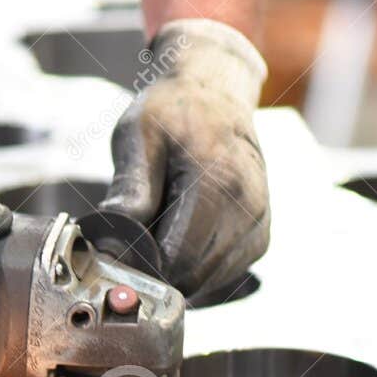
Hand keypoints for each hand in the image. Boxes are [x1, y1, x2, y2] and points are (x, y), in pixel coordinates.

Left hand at [102, 19, 270, 299]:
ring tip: (161, 226)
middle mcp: (248, 209)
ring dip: (176, 268)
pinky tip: (182, 232)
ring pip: (206, 281)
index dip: (141, 263)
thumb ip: (132, 188)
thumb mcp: (139, 136)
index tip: (120, 246)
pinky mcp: (260, 237)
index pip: (176, 259)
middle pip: (191, 275)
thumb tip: (117, 237)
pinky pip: (220, 275)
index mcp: (219, 184)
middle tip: (134, 237)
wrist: (216, 95)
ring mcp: (258, 226)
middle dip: (157, 268)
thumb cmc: (173, 113)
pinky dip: (195, 265)